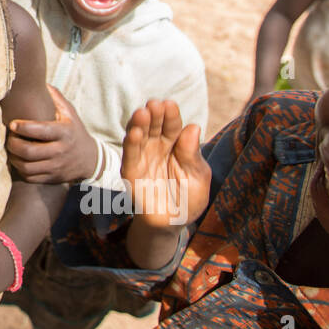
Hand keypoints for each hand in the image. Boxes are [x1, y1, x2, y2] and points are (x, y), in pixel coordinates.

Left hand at [6, 84, 97, 183]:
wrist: (89, 159)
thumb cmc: (74, 131)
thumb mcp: (70, 113)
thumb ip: (55, 98)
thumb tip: (40, 81)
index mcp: (64, 132)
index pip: (41, 130)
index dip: (24, 127)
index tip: (13, 123)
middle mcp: (60, 151)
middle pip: (29, 151)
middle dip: (13, 144)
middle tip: (8, 137)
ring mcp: (56, 167)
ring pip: (27, 167)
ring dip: (13, 158)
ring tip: (10, 149)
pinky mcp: (51, 178)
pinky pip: (30, 177)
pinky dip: (20, 169)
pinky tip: (17, 160)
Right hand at [121, 100, 208, 228]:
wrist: (173, 224)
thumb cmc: (189, 199)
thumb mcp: (198, 177)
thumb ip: (193, 155)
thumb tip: (194, 127)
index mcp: (176, 145)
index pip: (173, 125)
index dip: (171, 115)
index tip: (169, 104)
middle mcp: (157, 146)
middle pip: (154, 126)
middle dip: (154, 114)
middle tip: (154, 104)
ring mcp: (143, 157)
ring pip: (139, 135)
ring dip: (139, 123)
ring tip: (142, 113)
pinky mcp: (131, 171)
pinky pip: (130, 154)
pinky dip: (131, 142)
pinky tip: (134, 132)